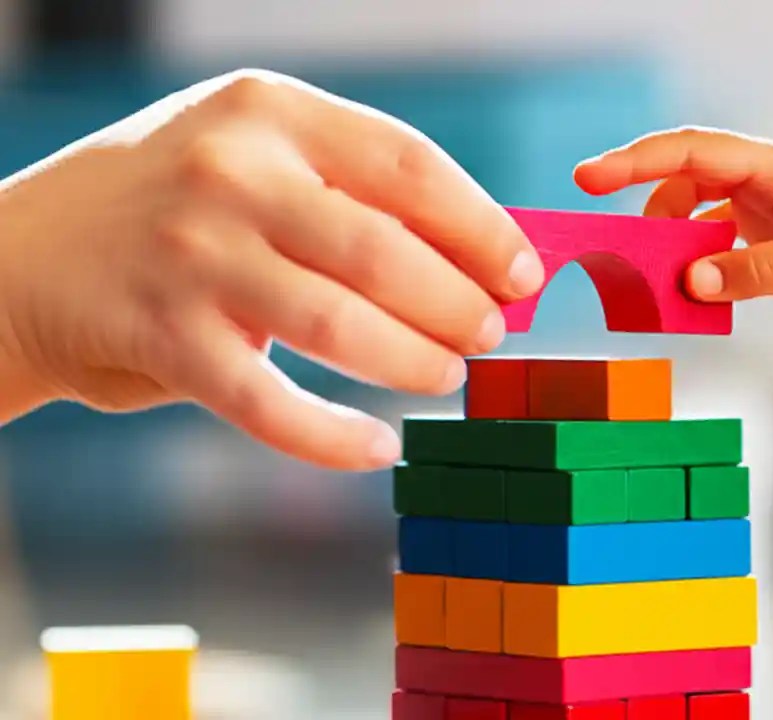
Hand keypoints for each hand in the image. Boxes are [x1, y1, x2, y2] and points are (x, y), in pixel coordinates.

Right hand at [0, 69, 543, 469]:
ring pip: (337, 324)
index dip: (481, 227)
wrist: (24, 257)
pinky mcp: (161, 336)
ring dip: (411, 361)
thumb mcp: (255, 157)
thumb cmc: (175, 206)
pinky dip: (332, 436)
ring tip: (446, 376)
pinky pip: (269, 402)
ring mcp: (191, 254)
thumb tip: (475, 258)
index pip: (408, 166)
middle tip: (488, 337)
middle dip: (456, 306)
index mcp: (271, 113)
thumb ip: (348, 191)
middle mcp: (230, 172)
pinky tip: (377, 449)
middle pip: (384, 251)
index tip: (523, 273)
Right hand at [574, 127, 772, 331]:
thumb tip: (689, 282)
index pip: (694, 152)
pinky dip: (695, 267)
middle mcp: (766, 183)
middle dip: (644, 206)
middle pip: (685, 179)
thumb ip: (755, 273)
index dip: (637, 161)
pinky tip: (688, 293)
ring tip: (654, 279)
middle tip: (615, 244)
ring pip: (696, 215)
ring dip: (671, 243)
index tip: (590, 178)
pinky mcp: (770, 243)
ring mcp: (767, 212)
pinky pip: (715, 247)